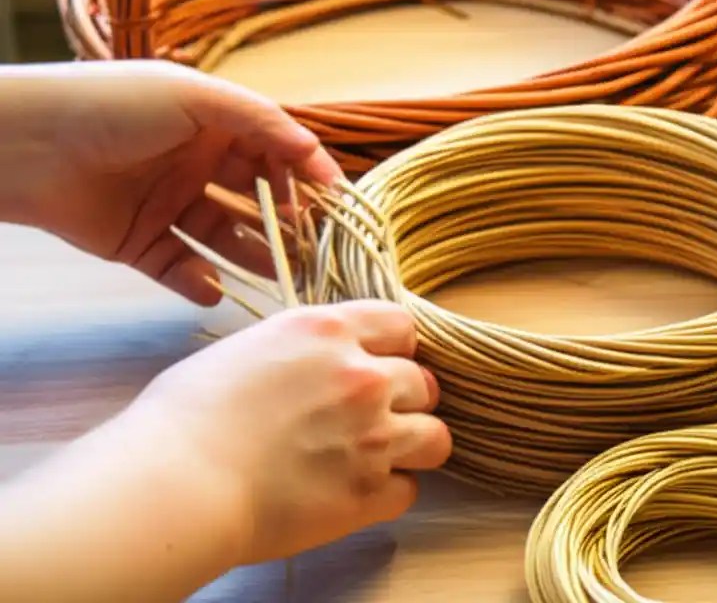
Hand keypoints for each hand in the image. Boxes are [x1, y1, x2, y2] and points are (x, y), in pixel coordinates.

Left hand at [1, 60, 340, 304]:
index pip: (275, 153)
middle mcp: (195, 165)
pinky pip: (181, 268)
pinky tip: (215, 287)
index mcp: (212, 125)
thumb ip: (263, 122)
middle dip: (289, 223)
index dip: (306, 176)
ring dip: (255, 256)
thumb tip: (320, 156)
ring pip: (227, 239)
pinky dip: (200, 282)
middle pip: (256, 200)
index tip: (335, 202)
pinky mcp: (138, 243)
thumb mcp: (196, 96)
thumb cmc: (109, 105)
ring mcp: (168, 206)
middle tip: (317, 248)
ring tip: (281, 275)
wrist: (23, 143)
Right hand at [122, 300, 449, 562]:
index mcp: (328, 332)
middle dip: (404, 401)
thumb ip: (301, 352)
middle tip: (371, 420)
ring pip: (435, 437)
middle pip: (424, 383)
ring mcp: (373, 435)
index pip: (402, 326)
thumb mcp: (246, 351)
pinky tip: (354, 493)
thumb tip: (315, 365)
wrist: (177, 482)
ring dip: (412, 447)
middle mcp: (362, 377)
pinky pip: (408, 490)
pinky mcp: (370, 491)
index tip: (378, 366)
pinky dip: (387, 494)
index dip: (394, 350)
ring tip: (376, 458)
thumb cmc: (186, 418)